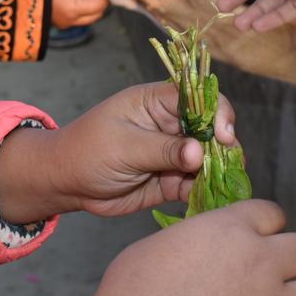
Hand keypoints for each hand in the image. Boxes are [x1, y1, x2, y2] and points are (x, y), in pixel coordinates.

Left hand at [0, 82, 236, 223]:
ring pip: (208, 159)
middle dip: (224, 146)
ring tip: (222, 183)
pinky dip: (206, 191)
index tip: (223, 136)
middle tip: (230, 165)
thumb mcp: (123, 146)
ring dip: (218, 170)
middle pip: (211, 129)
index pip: (198, 98)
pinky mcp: (171, 179)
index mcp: (156, 102)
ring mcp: (172, 153)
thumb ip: (162, 149)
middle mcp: (170, 125)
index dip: (217, 113)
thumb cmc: (86, 151)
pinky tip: (211, 197)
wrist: (65, 183)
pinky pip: (197, 184)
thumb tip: (198, 153)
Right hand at [51, 0, 108, 28]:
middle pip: (96, 14)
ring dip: (88, 5)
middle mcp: (69, 21)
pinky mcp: (55, 22)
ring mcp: (62, 24)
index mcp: (74, 9)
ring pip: (86, 17)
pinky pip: (74, 17)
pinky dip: (77, 7)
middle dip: (98, 0)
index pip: (102, 4)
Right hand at [79, 200, 295, 295]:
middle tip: (273, 269)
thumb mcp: (159, 246)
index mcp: (229, 229)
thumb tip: (204, 246)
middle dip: (292, 256)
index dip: (263, 225)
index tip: (254, 236)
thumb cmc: (130, 293)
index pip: (271, 212)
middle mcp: (259, 262)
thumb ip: (196, 239)